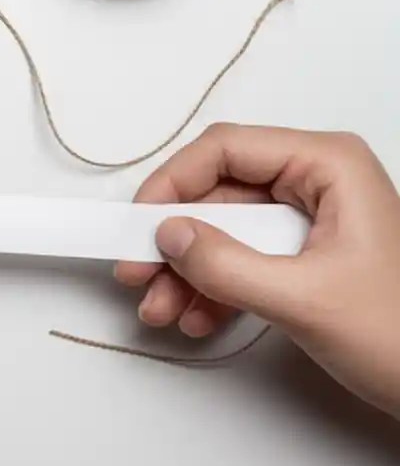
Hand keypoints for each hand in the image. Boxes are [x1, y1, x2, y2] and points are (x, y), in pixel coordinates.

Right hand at [115, 124, 399, 416]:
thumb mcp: (305, 299)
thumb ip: (228, 266)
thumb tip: (168, 236)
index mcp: (328, 166)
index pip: (225, 149)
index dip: (172, 184)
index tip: (139, 224)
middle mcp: (317, 182)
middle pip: (216, 193)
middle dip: (174, 240)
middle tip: (138, 273)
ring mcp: (310, 219)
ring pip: (222, 231)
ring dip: (186, 272)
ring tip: (163, 309)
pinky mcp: (304, 255)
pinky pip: (241, 259)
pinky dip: (213, 288)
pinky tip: (197, 317)